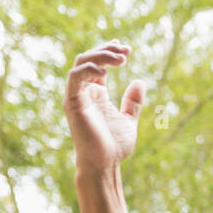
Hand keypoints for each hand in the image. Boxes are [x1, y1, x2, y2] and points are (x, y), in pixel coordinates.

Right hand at [64, 40, 144, 173]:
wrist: (105, 164)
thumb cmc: (114, 146)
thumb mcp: (128, 119)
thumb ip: (132, 102)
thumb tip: (139, 82)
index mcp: (96, 93)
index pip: (98, 64)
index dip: (109, 52)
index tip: (127, 48)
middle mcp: (84, 91)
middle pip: (89, 58)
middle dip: (107, 50)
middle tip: (126, 49)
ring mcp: (77, 96)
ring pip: (81, 63)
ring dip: (100, 55)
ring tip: (121, 58)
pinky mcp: (73, 103)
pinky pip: (75, 78)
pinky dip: (88, 69)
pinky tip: (105, 70)